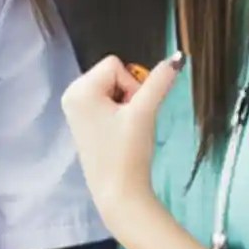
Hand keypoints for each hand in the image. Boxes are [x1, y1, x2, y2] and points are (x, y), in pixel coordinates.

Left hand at [60, 53, 184, 220]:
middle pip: (112, 74)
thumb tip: (178, 57)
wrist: (118, 191)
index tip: (131, 112)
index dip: (133, 85)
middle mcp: (70, 94)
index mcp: (78, 89)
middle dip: (129, 94)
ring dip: (126, 104)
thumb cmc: (128, 151)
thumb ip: (159, 81)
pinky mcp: (81, 120)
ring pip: (112, 88)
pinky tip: (118, 133)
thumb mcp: (145, 112)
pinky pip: (106, 101)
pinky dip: (118, 112)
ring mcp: (74, 108)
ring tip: (124, 129)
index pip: (116, 64)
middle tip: (128, 122)